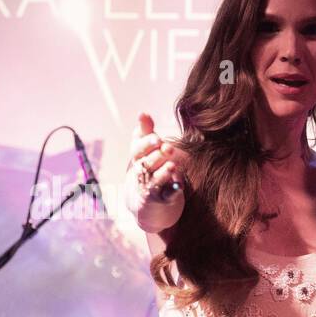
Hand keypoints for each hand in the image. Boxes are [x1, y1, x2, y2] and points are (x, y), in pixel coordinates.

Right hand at [124, 112, 185, 232]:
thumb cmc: (148, 170)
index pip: (138, 149)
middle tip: (169, 148)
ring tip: (172, 165)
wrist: (144, 204)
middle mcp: (141, 173)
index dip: (147, 144)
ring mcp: (149, 188)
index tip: (157, 138)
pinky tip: (178, 186)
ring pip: (154, 180)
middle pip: (146, 163)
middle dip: (157, 156)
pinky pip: (165, 197)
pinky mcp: (160, 201)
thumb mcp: (144, 152)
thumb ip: (145, 133)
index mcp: (138, 158)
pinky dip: (171, 192)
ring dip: (163, 173)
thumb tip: (143, 112)